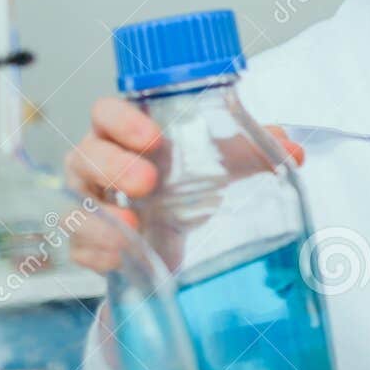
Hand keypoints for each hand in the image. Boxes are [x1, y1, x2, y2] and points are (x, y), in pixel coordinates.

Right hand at [64, 96, 303, 272]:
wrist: (174, 238)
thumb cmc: (189, 183)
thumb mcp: (226, 163)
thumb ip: (259, 150)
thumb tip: (295, 151)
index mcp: (125, 134)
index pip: (105, 113)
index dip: (121, 121)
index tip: (153, 136)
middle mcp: (99, 165)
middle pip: (86, 156)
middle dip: (113, 167)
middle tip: (149, 182)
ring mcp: (91, 206)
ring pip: (75, 205)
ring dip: (99, 215)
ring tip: (131, 225)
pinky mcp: (91, 245)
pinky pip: (79, 249)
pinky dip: (97, 253)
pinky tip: (121, 256)